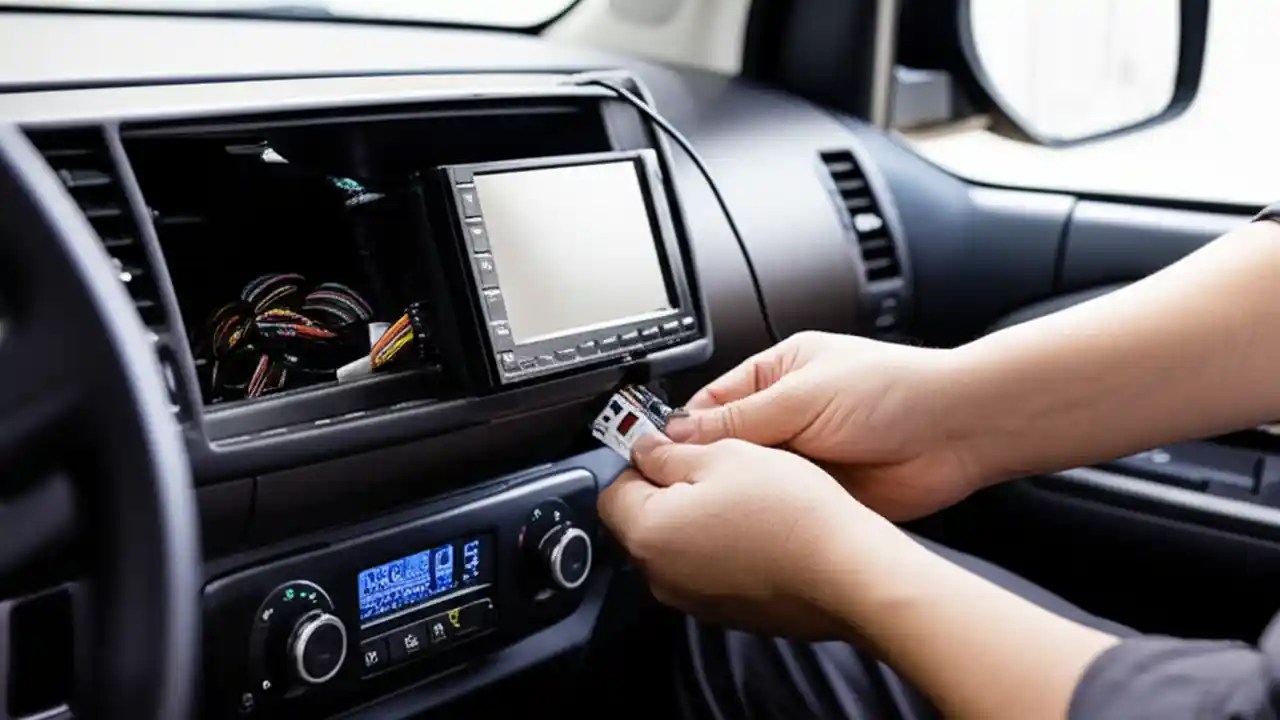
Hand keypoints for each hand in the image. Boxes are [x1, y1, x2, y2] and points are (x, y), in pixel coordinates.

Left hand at [598, 435, 915, 638]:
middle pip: (642, 520)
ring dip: (699, 519)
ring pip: (678, 545)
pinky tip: (760, 530)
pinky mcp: (726, 612)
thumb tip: (643, 447)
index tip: (670, 446)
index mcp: (649, 533)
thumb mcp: (725, 455)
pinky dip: (723, 548)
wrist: (848, 574)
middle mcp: (661, 575)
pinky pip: (708, 569)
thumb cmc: (791, 514)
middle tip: (717, 467)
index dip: (640, 461)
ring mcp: (693, 599)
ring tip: (745, 497)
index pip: (611, 490)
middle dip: (670, 490)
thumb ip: (670, 451)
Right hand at [665, 331, 981, 520]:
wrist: (958, 432)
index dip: (680, 430)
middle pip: (725, 447)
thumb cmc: (896, 391)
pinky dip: (770, 515)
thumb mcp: (802, 396)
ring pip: (751, 482)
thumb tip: (680, 432)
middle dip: (708, 466)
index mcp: (775, 374)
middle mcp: (785, 415)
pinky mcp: (823, 495)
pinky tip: (758, 520)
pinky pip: (782, 507)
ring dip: (742, 492)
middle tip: (682, 487)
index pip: (708, 404)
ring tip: (723, 503)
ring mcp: (804, 457)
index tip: (652, 455)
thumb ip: (738, 420)